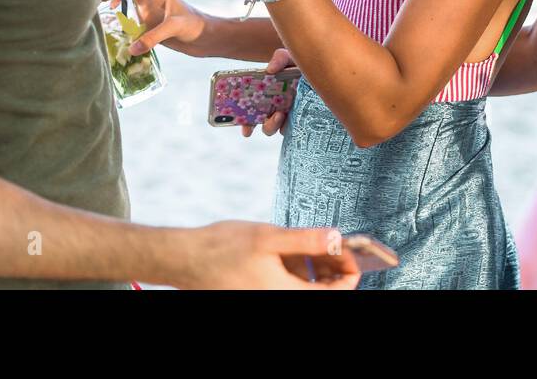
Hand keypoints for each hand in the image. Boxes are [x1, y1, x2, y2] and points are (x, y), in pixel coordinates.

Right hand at [106, 0, 206, 56]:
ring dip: (114, 19)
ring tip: (97, 24)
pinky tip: (113, 42)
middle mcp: (151, 4)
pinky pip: (132, 31)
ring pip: (127, 14)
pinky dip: (123, 35)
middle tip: (92, 7)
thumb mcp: (175, 27)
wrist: (208, 40)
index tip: (111, 3)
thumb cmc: (197, 26)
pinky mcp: (150, 31)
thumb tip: (132, 49)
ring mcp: (150, 17)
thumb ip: (153, 36)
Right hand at [180, 222, 358, 289]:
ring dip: (316, 267)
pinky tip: (290, 250)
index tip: (350, 249)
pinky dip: (297, 269)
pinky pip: (290, 286)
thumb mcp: (269, 238)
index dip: (349, 271)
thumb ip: (307, 240)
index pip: (336, 293)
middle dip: (334, 267)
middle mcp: (279, 300)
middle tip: (334, 241)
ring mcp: (270, 297)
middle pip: (323, 291)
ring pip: (306, 288)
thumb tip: (339, 238)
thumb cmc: (222, 248)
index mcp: (286, 294)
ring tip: (311, 243)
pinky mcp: (262, 292)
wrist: (186, 259)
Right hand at [241, 49, 297, 137]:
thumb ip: (280, 58)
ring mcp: (290, 114)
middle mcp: (276, 108)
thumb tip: (270, 69)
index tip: (246, 130)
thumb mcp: (289, 57)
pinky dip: (293, 125)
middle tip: (268, 117)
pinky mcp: (303, 117)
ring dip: (275, 125)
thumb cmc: (300, 64)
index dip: (246, 124)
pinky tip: (297, 118)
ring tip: (281, 114)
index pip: (251, 112)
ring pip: (278, 129)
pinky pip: (296, 128)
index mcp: (267, 96)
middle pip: (265, 125)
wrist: (319, 67)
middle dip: (264, 126)